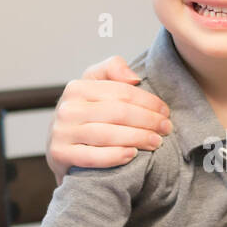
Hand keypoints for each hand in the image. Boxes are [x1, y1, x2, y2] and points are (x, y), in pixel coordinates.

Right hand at [46, 56, 171, 178]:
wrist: (60, 147)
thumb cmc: (84, 115)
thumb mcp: (94, 85)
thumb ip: (112, 69)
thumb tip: (133, 78)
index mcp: (77, 88)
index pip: (121, 92)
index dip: (148, 101)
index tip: (165, 111)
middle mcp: (67, 109)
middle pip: (118, 113)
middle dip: (148, 121)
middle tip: (166, 128)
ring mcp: (62, 133)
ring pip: (108, 134)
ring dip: (137, 138)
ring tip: (156, 142)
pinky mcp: (61, 155)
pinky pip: (93, 157)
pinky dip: (115, 156)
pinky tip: (132, 155)